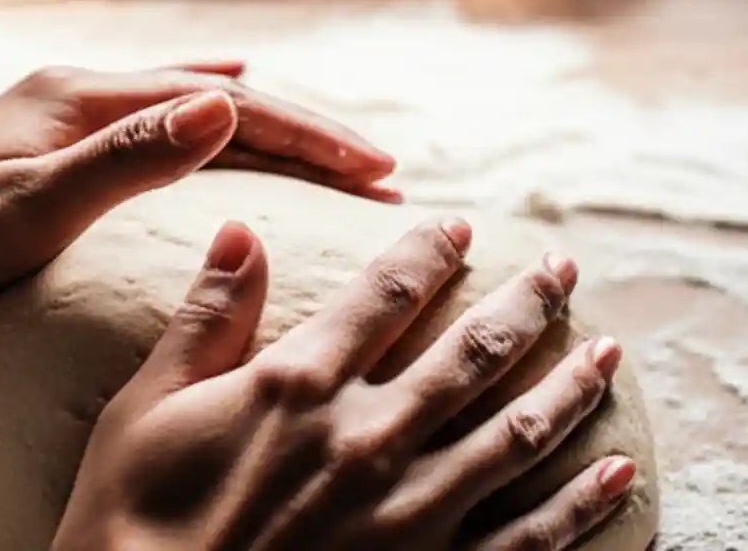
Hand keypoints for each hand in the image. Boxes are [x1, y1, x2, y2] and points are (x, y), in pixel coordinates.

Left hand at [0, 63, 396, 352]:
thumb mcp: (34, 204)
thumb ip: (128, 155)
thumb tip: (227, 100)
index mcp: (83, 96)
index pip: (226, 106)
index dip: (309, 134)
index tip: (377, 167)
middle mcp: (85, 98)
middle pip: (222, 106)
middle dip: (307, 136)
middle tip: (383, 173)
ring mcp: (74, 128)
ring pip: (199, 121)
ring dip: (273, 140)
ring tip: (340, 161)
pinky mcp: (63, 163)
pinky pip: (162, 140)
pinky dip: (215, 134)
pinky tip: (233, 120)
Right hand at [53, 219, 635, 550]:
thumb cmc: (131, 526)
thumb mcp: (146, 411)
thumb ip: (205, 320)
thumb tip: (241, 230)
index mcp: (296, 388)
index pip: (383, 295)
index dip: (429, 252)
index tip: (462, 227)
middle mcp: (366, 438)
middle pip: (472, 352)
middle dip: (528, 303)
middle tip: (564, 268)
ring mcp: (409, 514)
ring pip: (518, 432)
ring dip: (571, 385)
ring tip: (609, 350)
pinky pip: (528, 538)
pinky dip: (580, 504)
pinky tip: (616, 473)